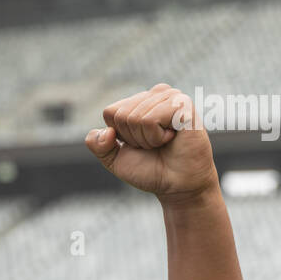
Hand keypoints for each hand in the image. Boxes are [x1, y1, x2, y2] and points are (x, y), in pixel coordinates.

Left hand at [85, 83, 217, 202]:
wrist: (178, 185)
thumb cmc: (151, 170)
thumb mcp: (115, 159)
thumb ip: (98, 145)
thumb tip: (106, 132)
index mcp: (140, 101)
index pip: (110, 112)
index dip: (120, 136)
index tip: (140, 144)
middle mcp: (156, 94)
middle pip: (121, 115)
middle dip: (133, 138)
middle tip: (155, 145)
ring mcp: (170, 97)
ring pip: (135, 117)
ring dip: (146, 139)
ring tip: (164, 142)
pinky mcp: (182, 105)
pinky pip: (150, 120)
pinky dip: (156, 137)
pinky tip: (172, 138)